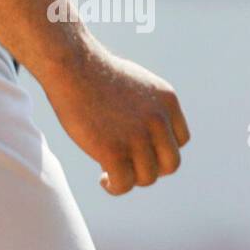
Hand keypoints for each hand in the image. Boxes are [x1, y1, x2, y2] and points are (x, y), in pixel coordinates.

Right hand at [41, 36, 189, 195]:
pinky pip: (124, 184)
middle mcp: (158, 119)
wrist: (69, 63)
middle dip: (149, 168)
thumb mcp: (134, 82)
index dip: (161, 149)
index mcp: (166, 100)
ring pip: (147, 177)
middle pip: (170, 163)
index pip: (180, 140)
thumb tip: (146, 137)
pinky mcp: (113, 151)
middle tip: (127, 164)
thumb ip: (147, 107)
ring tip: (110, 171)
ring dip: (130, 178)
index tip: (140, 150)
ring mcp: (137, 136)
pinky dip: (114, 187)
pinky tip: (103, 178)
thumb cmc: (92, 70)